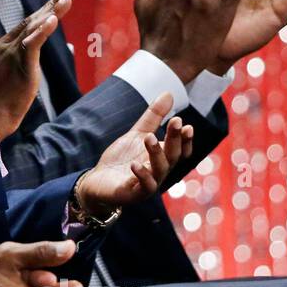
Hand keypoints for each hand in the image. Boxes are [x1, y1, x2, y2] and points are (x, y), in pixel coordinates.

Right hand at [0, 0, 71, 140]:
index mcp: (1, 48)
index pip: (25, 25)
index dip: (41, 11)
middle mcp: (6, 47)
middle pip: (32, 21)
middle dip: (50, 4)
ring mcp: (12, 55)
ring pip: (34, 28)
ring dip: (52, 12)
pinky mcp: (21, 66)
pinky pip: (34, 44)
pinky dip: (43, 30)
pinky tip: (53, 19)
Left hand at [74, 92, 193, 215]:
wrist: (98, 181)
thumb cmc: (122, 159)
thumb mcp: (137, 134)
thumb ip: (153, 117)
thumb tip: (169, 93)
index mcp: (163, 158)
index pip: (181, 150)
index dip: (186, 139)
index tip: (187, 125)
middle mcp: (159, 172)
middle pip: (173, 156)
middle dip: (175, 139)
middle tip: (175, 121)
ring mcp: (148, 184)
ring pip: (160, 170)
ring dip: (156, 153)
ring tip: (149, 137)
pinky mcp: (134, 194)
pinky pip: (144, 187)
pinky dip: (142, 175)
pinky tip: (135, 164)